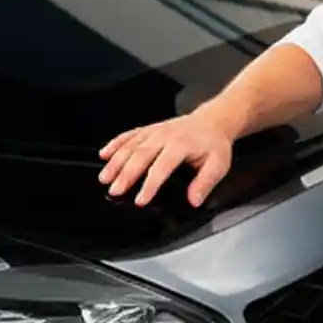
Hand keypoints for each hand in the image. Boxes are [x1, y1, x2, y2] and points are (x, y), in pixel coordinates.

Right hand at [97, 112, 234, 207]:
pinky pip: (129, 135)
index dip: (150, 185)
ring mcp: (155, 131)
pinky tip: (104, 154)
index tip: (140, 200)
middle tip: (115, 191)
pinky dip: (115, 144)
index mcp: (181, 145)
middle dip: (125, 174)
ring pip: (131, 145)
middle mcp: (165, 136)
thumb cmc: (213, 144)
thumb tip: (194, 200)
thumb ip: (205, 183)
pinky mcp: (149, 129)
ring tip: (105, 178)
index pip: (162, 167)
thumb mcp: (218, 165)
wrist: (213, 121)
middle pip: (140, 155)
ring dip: (116, 161)